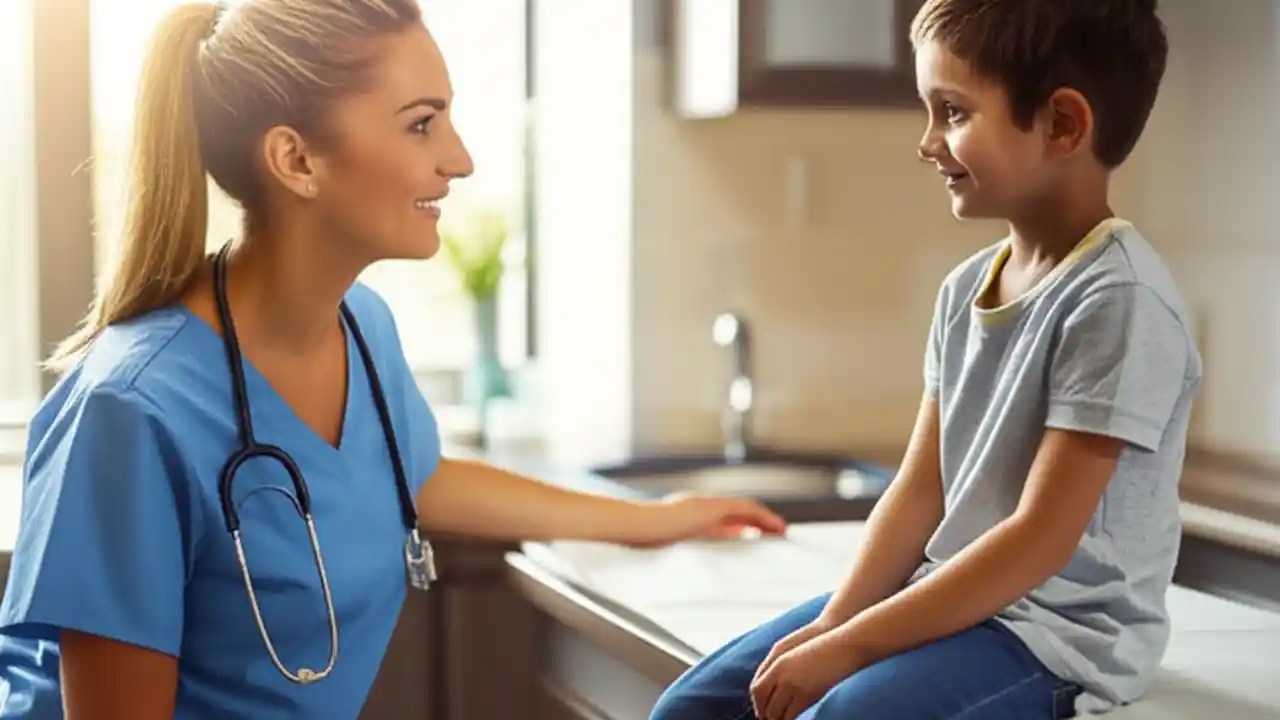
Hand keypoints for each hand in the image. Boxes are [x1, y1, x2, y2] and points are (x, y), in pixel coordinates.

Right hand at [623, 492, 786, 547]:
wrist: (639, 524)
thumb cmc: (643, 537)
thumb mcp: (659, 544)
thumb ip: (669, 546)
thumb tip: (670, 563)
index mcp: (689, 515)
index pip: (722, 520)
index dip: (740, 526)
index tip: (753, 533)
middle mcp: (701, 506)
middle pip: (737, 511)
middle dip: (757, 521)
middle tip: (776, 531)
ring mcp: (707, 504)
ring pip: (745, 508)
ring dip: (764, 518)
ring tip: (781, 530)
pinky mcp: (713, 506)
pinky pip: (744, 508)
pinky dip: (761, 516)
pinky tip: (773, 526)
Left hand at [750, 629, 863, 719]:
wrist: (841, 647)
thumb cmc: (821, 649)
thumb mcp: (795, 654)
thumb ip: (780, 668)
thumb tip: (772, 687)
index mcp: (777, 663)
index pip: (756, 688)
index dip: (757, 701)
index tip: (761, 708)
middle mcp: (781, 675)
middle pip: (762, 701)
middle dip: (763, 712)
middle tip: (767, 718)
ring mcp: (793, 685)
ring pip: (774, 711)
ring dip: (775, 718)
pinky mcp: (805, 696)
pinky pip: (790, 715)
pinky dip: (787, 719)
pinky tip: (790, 719)